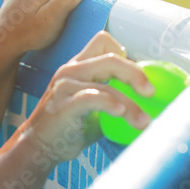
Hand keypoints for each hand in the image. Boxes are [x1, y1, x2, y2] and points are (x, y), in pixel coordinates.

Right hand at [22, 31, 152, 165]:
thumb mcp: (91, 104)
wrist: (39, 147)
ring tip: (142, 122)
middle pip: (111, 58)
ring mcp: (65, 86)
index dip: (123, 54)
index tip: (134, 78)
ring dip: (130, 104)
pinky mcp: (63, 105)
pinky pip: (92, 97)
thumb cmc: (68, 126)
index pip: (103, 41)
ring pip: (107, 84)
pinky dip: (109, 103)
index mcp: (78, 66)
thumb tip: (144, 96)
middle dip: (136, 74)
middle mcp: (70, 70)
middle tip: (150, 93)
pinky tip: (120, 113)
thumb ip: (111, 94)